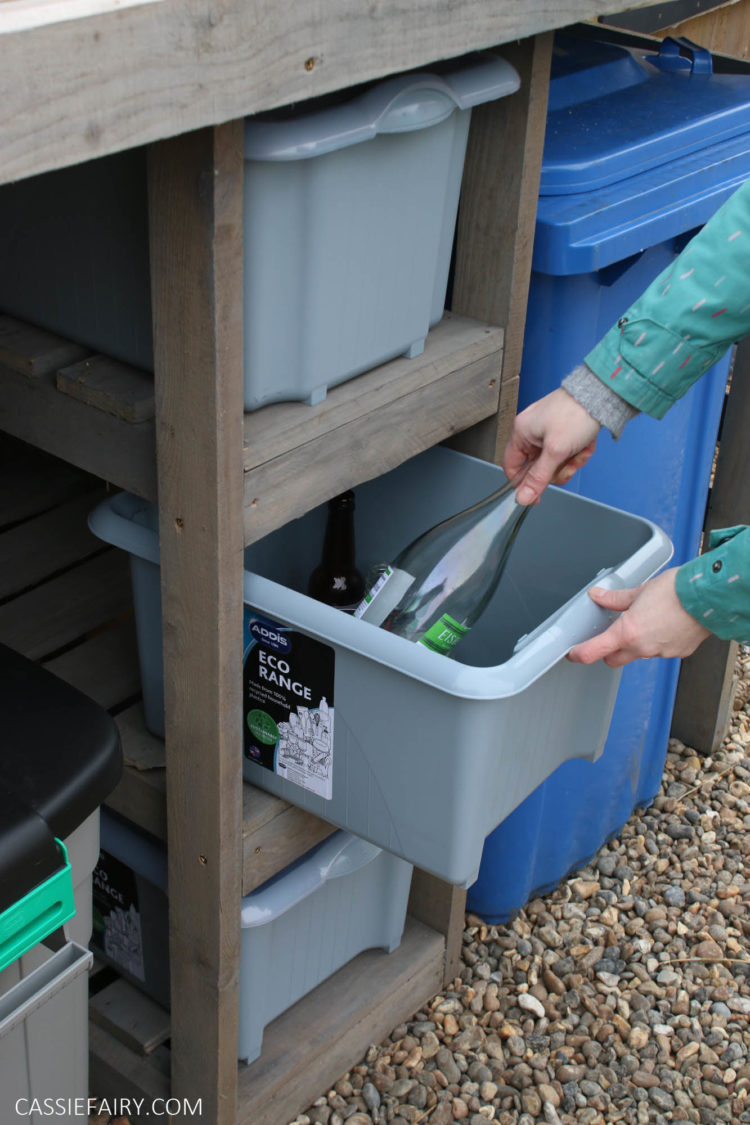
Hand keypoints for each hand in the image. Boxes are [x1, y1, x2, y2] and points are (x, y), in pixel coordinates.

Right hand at [502, 388, 600, 504]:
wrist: (602, 395)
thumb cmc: (575, 414)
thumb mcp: (555, 452)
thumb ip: (538, 477)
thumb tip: (523, 497)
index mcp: (522, 432)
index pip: (511, 466)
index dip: (522, 483)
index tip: (536, 496)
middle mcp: (532, 430)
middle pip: (537, 467)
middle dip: (557, 469)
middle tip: (568, 466)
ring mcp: (548, 430)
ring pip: (554, 461)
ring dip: (570, 461)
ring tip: (580, 452)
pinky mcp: (563, 430)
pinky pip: (566, 451)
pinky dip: (577, 452)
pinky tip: (586, 445)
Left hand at [567, 569, 711, 666]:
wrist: (709, 596)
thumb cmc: (677, 591)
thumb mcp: (639, 590)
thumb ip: (616, 598)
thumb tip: (599, 595)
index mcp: (628, 632)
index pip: (594, 651)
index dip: (579, 654)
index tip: (573, 654)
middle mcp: (643, 647)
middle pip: (614, 659)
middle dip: (609, 650)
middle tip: (610, 634)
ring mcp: (661, 652)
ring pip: (639, 654)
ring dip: (637, 644)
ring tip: (647, 621)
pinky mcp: (678, 652)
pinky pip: (661, 651)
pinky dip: (658, 642)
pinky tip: (665, 625)